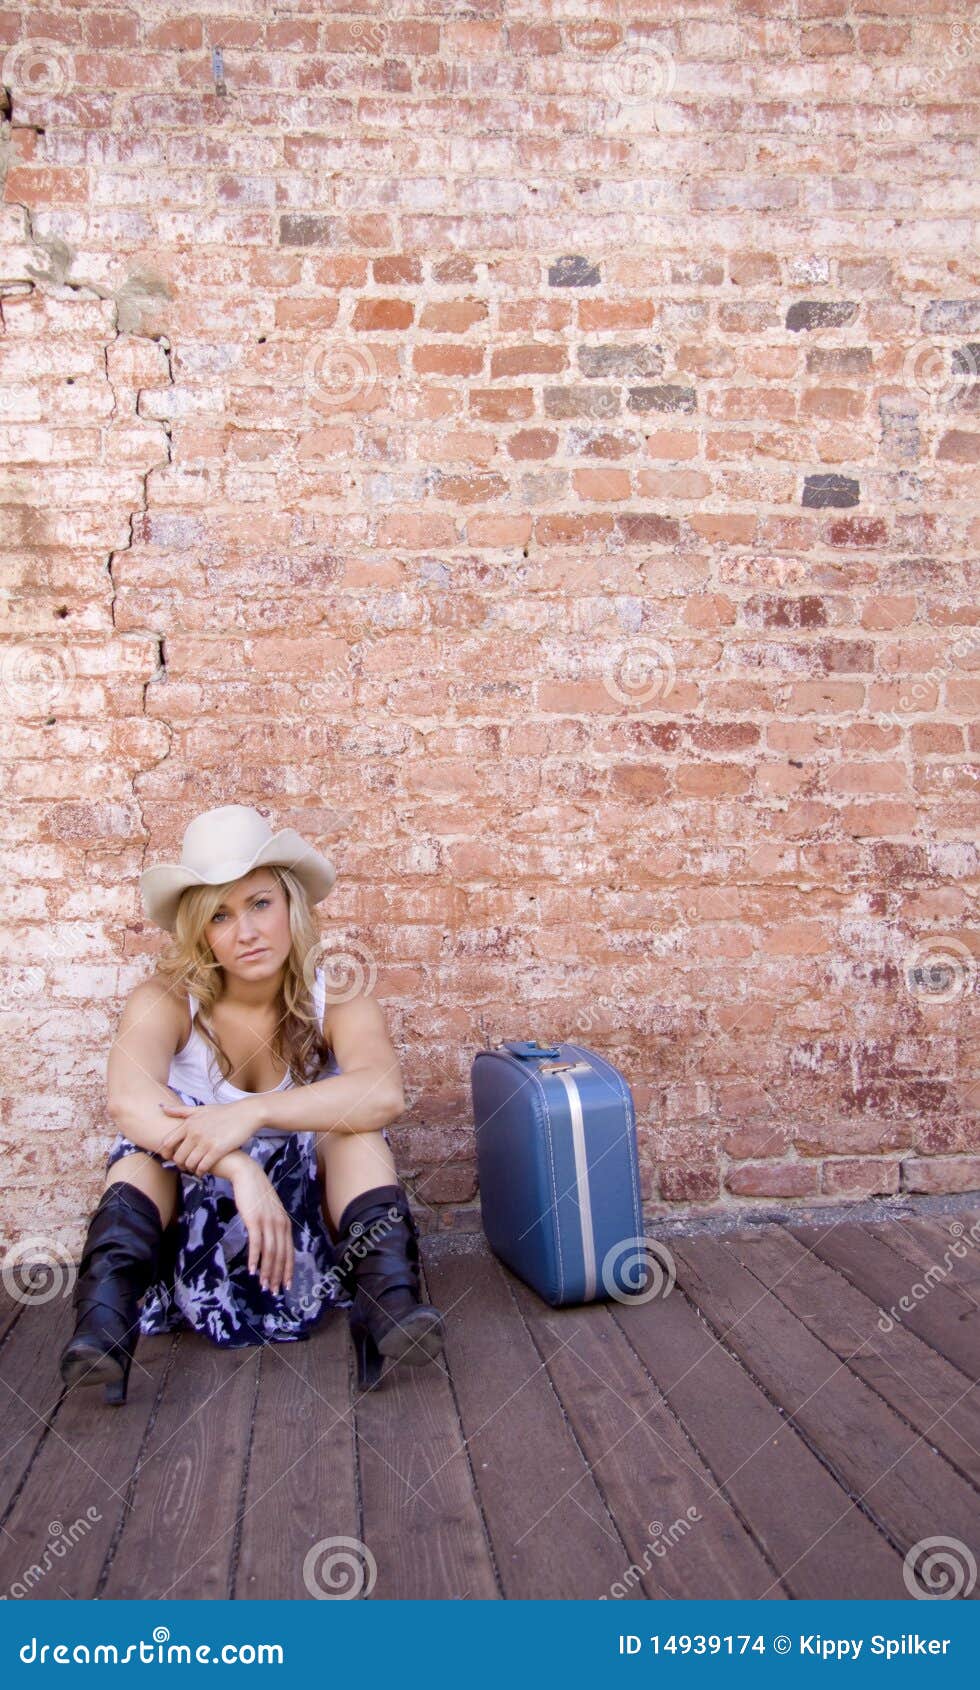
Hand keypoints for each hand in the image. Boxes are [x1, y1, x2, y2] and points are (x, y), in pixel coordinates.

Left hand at [157, 1096, 264, 1175]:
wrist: (246, 1113)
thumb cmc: (224, 1112)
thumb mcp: (201, 1109)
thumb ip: (181, 1111)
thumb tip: (161, 1107)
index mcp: (189, 1123)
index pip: (167, 1143)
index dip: (167, 1154)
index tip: (172, 1157)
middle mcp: (195, 1133)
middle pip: (178, 1156)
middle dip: (180, 1164)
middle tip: (185, 1166)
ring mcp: (206, 1141)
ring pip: (189, 1163)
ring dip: (190, 1169)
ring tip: (194, 1169)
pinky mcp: (217, 1150)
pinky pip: (202, 1166)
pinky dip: (200, 1171)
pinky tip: (203, 1171)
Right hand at [230, 1160, 293, 1294]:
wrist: (248, 1175)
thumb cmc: (257, 1194)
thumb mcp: (270, 1211)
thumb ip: (273, 1226)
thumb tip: (271, 1244)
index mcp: (285, 1223)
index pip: (289, 1252)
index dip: (288, 1270)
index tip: (286, 1286)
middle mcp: (280, 1224)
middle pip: (281, 1255)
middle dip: (277, 1276)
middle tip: (272, 1291)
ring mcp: (268, 1222)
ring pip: (270, 1252)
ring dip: (266, 1271)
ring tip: (262, 1285)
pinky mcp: (255, 1220)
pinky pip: (256, 1243)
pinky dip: (255, 1258)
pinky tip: (251, 1270)